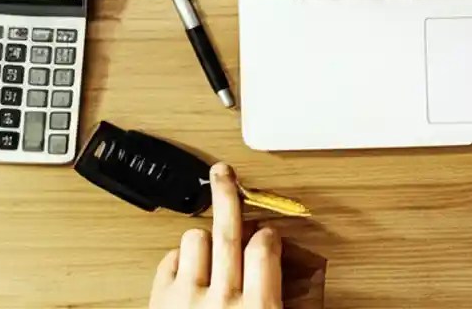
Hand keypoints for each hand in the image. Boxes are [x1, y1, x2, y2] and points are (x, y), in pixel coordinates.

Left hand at [150, 163, 282, 308]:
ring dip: (205, 239)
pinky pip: (169, 260)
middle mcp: (222, 301)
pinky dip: (180, 258)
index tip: (268, 233)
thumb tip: (310, 280)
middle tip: (224, 174)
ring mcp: (187, 300)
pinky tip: (189, 268)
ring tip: (211, 249)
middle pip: (227, 232)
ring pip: (195, 240)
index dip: (267, 235)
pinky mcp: (161, 302)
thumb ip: (296, 303)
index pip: (264, 251)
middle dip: (227, 196)